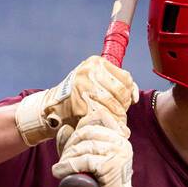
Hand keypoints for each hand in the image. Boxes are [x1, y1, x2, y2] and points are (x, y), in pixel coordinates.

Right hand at [14, 56, 137, 146]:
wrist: (52, 106)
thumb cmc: (79, 94)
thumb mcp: (97, 80)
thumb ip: (118, 83)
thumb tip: (135, 97)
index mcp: (96, 63)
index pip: (126, 78)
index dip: (129, 93)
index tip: (125, 101)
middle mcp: (89, 71)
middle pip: (121, 92)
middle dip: (123, 106)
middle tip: (120, 113)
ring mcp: (83, 87)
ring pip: (113, 104)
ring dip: (117, 116)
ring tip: (114, 120)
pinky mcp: (80, 103)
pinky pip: (102, 114)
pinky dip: (107, 121)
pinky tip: (104, 123)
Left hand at [50, 107, 148, 186]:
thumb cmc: (100, 185)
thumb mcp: (90, 159)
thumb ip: (78, 143)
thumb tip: (64, 129)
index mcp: (120, 137)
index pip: (98, 117)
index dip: (79, 127)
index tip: (71, 144)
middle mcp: (122, 142)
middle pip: (86, 132)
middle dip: (69, 145)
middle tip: (62, 160)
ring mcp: (119, 153)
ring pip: (84, 146)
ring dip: (67, 157)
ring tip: (59, 169)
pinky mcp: (111, 166)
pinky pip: (84, 160)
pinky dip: (68, 166)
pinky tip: (59, 172)